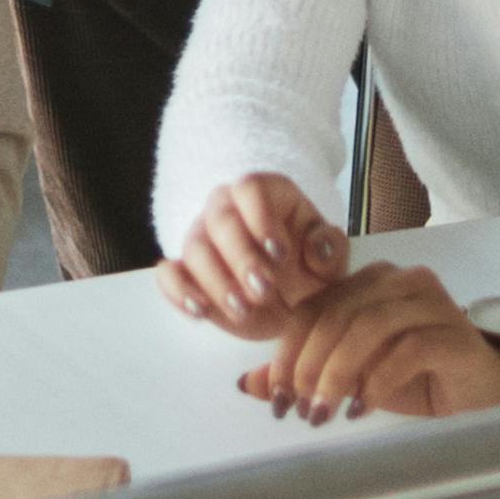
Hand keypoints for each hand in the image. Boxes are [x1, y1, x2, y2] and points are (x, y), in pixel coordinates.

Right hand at [157, 173, 347, 343]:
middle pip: (221, 219)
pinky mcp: (186, 272)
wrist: (290, 299)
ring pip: (195, 248)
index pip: (251, 188)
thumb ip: (330, 249)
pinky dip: (178, 291)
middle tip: (264, 291)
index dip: (262, 219)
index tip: (281, 254)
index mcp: (266, 194)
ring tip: (242, 310)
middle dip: (241, 258)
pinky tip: (200, 310)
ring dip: (217, 281)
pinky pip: (169, 273)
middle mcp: (227, 209)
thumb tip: (320, 244)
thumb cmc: (308, 270)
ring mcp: (202, 238)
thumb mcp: (330, 260)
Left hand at [233, 262, 499, 425]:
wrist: (483, 392)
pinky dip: (377, 380)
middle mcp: (398, 282)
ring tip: (325, 412)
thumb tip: (248, 384)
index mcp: (368, 284)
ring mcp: (429, 302)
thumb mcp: (353, 379)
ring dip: (338, 373)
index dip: (287, 350)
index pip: (314, 307)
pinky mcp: (452, 331)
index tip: (275, 395)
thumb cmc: (418, 380)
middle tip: (299, 410)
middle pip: (337, 314)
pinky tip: (363, 408)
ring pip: (368, 326)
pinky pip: (406, 348)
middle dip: (309, 365)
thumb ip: (306, 375)